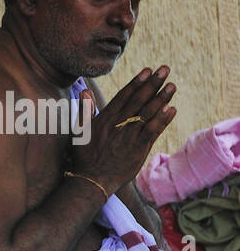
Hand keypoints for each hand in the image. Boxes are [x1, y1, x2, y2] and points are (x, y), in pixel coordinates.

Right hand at [69, 65, 175, 189]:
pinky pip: (153, 131)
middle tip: (164, 69)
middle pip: (138, 101)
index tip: (147, 70)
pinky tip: (172, 109)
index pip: (123, 96)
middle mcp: (118, 126)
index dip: (136, 83)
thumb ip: (84, 110)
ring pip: (148, 113)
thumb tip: (85, 91)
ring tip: (172, 86)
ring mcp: (129, 137)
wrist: (91, 181)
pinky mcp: (138, 149)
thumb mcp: (78, 132)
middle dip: (152, 84)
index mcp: (104, 120)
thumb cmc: (84, 156)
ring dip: (161, 99)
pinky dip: (163, 120)